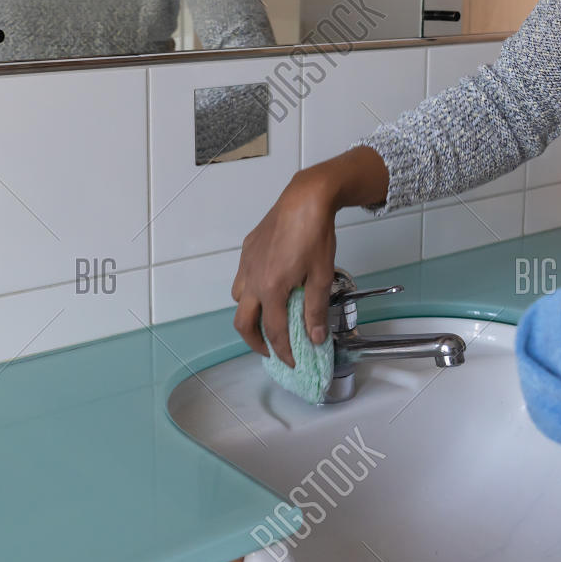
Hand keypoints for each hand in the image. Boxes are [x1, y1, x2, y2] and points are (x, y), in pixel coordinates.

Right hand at [231, 147, 389, 366]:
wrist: (305, 199)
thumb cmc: (315, 235)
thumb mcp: (322, 277)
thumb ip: (315, 311)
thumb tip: (315, 338)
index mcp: (271, 289)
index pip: (273, 332)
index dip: (283, 351)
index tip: (291, 361)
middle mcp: (253, 279)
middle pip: (243, 322)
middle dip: (255, 342)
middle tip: (270, 350)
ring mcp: (247, 263)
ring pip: (238, 298)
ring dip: (250, 314)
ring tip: (267, 318)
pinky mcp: (248, 249)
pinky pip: (243, 277)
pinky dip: (251, 290)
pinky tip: (269, 286)